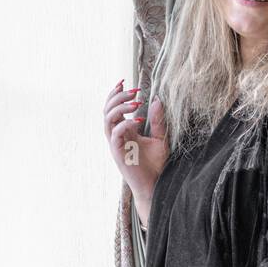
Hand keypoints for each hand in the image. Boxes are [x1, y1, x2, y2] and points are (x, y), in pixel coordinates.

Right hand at [103, 79, 168, 213]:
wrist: (154, 185)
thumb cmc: (156, 165)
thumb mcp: (160, 138)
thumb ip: (158, 121)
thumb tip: (156, 99)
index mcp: (124, 131)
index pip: (112, 108)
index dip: (115, 94)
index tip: (124, 81)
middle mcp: (117, 136)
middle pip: (107, 110)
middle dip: (118, 97)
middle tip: (134, 91)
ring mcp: (116, 144)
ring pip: (108, 119)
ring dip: (120, 107)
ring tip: (136, 102)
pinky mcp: (118, 153)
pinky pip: (115, 134)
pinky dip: (125, 124)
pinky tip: (138, 121)